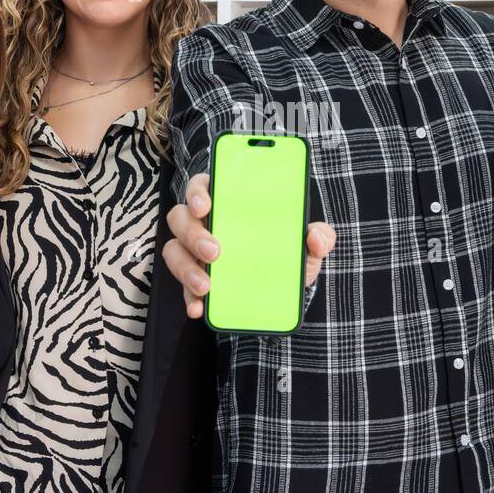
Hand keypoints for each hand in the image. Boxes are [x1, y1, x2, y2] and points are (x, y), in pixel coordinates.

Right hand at [163, 172, 336, 319]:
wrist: (284, 290)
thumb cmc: (288, 253)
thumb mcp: (307, 244)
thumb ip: (319, 236)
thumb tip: (316, 238)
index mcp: (229, 203)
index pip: (203, 185)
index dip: (198, 191)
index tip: (205, 205)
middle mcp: (205, 224)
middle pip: (181, 217)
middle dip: (193, 233)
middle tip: (214, 252)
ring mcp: (194, 252)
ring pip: (174, 251)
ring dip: (186, 268)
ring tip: (207, 285)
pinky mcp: (195, 280)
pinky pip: (182, 286)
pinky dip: (189, 297)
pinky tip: (199, 307)